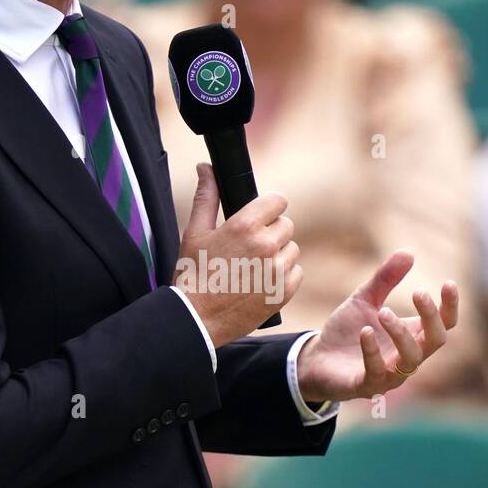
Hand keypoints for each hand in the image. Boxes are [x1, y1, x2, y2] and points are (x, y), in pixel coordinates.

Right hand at [173, 162, 301, 348]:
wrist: (196, 319)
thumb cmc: (192, 275)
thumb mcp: (195, 232)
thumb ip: (206, 196)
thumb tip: (205, 168)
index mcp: (245, 225)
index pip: (278, 201)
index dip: (268, 208)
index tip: (260, 217)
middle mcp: (266, 245)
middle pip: (286, 225)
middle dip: (270, 233)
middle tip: (248, 248)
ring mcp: (277, 270)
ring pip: (291, 249)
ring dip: (277, 255)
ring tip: (252, 267)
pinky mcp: (284, 292)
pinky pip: (296, 273)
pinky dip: (282, 276)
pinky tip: (260, 282)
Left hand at [295, 251, 457, 403]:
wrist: (317, 359)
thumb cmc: (348, 331)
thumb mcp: (364, 299)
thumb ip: (385, 279)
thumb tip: (408, 252)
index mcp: (412, 334)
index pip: (444, 323)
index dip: (450, 305)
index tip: (448, 283)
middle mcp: (407, 356)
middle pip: (436, 340)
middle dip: (431, 316)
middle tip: (417, 292)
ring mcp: (390, 374)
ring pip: (411, 358)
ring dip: (400, 334)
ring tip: (383, 313)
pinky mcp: (367, 385)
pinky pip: (377, 372)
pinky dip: (372, 351)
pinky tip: (365, 331)